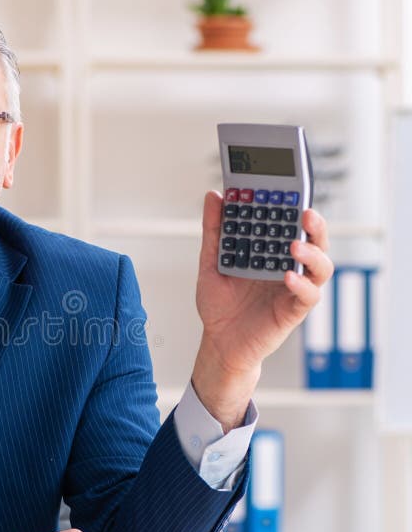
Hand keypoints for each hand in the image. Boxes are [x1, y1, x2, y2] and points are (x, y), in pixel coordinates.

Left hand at [191, 190, 333, 428]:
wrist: (219, 342)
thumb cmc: (220, 304)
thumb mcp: (210, 262)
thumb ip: (214, 230)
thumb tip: (215, 195)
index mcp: (271, 251)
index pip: (290, 223)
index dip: (293, 205)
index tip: (287, 188)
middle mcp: (288, 266)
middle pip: (314, 240)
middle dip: (314, 224)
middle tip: (304, 211)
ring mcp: (294, 288)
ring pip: (321, 267)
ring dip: (313, 253)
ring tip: (295, 244)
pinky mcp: (294, 310)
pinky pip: (308, 296)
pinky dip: (301, 285)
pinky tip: (287, 276)